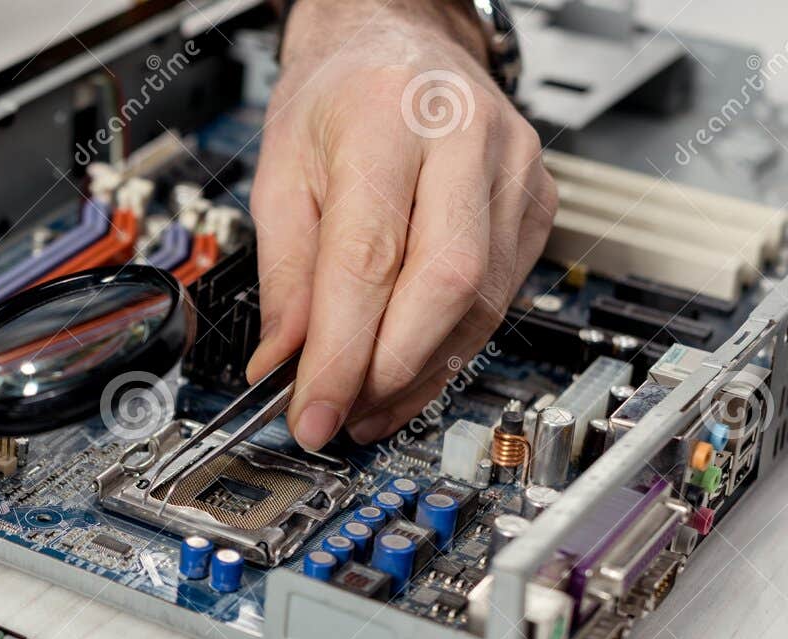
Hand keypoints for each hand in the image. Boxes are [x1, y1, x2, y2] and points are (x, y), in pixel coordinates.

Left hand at [245, 0, 556, 449]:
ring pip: (479, 304)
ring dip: (419, 375)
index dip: (341, 355)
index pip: (368, 260)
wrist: (401, 42)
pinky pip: (498, 299)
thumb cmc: (339, 96)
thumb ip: (282, 273)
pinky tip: (408, 377)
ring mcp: (514, 171)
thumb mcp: (280, 172)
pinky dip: (449, 351)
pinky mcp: (538, 204)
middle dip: (387, 373)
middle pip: (443, 287)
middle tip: (340, 418)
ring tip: (365, 409)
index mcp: (388, 118)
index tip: (311, 413)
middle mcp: (465, 140)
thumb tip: (283, 364)